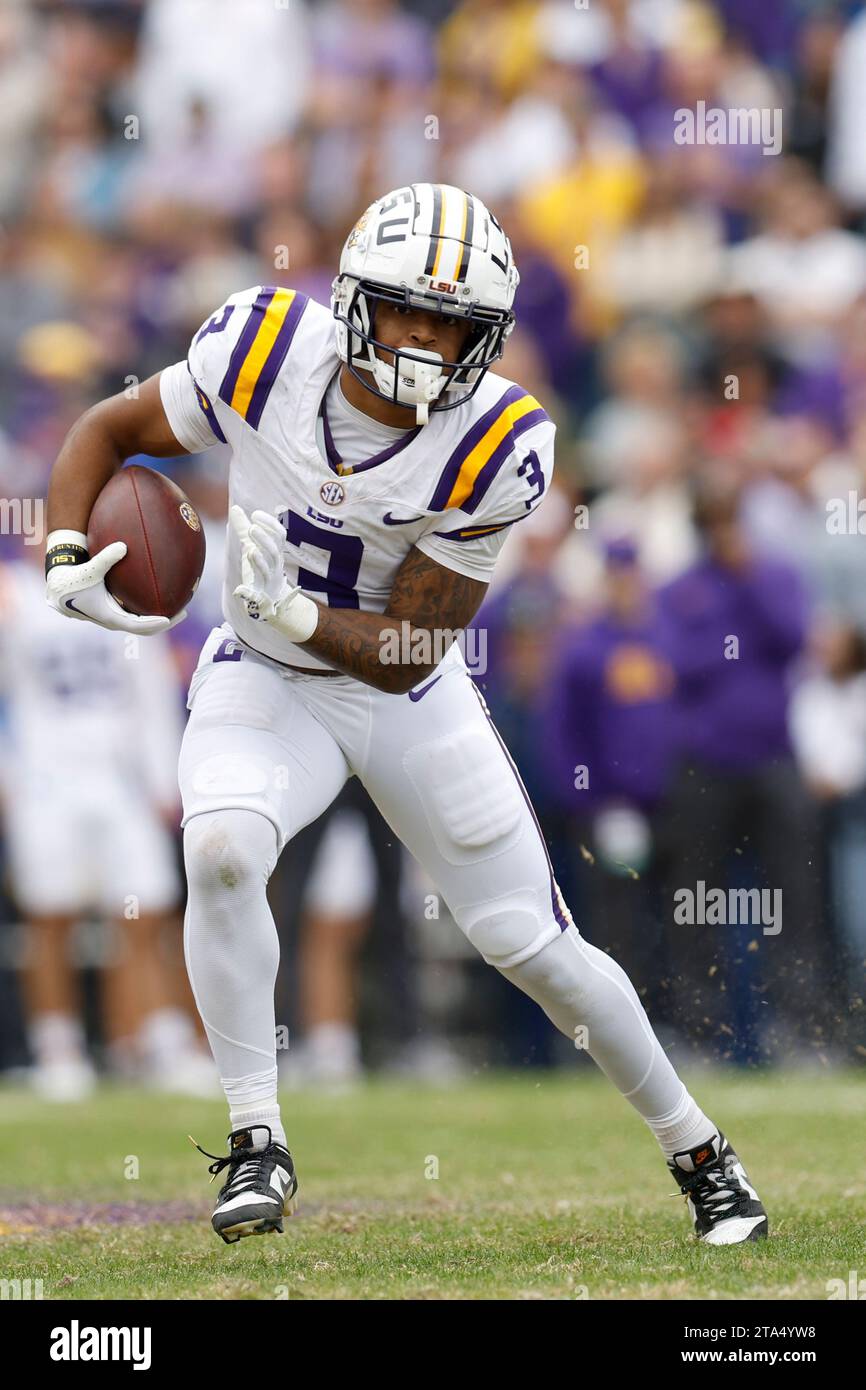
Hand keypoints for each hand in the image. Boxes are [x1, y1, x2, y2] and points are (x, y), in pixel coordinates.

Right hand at [46, 542, 184, 634]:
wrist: (57, 588)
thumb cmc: (72, 579)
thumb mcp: (89, 569)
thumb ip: (106, 558)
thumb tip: (123, 546)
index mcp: (110, 617)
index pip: (138, 626)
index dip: (155, 624)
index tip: (170, 618)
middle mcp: (113, 621)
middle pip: (144, 628)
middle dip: (164, 622)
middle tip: (183, 613)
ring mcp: (112, 618)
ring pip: (139, 623)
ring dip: (156, 617)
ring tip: (175, 607)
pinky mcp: (110, 612)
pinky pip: (132, 614)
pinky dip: (145, 609)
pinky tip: (155, 595)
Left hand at [230, 505, 317, 641]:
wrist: (271, 601)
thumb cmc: (261, 569)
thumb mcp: (253, 547)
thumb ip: (243, 529)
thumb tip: (235, 508)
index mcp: (275, 553)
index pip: (279, 535)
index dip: (270, 524)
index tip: (255, 514)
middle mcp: (274, 566)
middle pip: (274, 551)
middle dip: (264, 539)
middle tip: (252, 528)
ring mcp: (267, 582)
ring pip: (267, 570)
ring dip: (259, 560)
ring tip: (249, 549)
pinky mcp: (258, 597)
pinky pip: (255, 595)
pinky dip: (247, 593)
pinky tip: (239, 589)